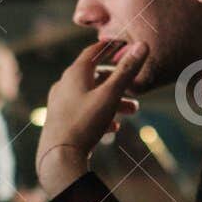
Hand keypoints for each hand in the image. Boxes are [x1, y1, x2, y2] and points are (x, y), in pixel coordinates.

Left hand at [34, 39, 146, 197]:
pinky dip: (100, 114)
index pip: (93, 51)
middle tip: (135, 88)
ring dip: (112, 100)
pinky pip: (83, 112)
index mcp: (75, 73)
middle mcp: (64, 85)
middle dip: (117, 81)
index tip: (122, 45)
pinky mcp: (61, 121)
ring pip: (91, 95)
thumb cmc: (85, 122)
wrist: (59, 156)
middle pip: (94, 76)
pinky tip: (112, 128)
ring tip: (132, 111)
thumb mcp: (110, 95)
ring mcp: (61, 103)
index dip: (109, 47)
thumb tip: (142, 45)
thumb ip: (126, 70)